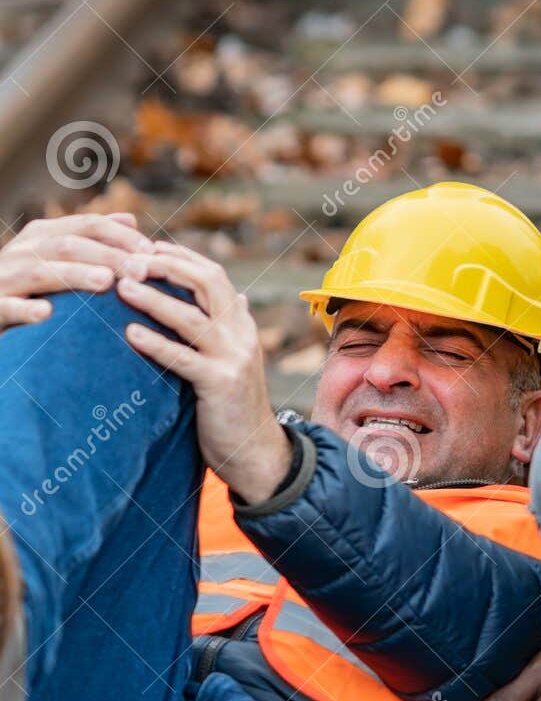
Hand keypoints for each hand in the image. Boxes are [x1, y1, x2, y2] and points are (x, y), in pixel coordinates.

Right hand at [0, 212, 151, 328]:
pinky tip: (45, 314)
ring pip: (42, 272)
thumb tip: (131, 219)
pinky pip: (8, 307)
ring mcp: (4, 278)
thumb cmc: (27, 285)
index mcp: (42, 235)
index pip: (88, 225)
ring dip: (75, 275)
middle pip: (69, 245)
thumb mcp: (56, 255)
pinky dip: (25, 309)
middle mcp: (23, 251)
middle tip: (141, 271)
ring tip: (106, 282)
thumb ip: (91, 237)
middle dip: (108, 256)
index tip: (152, 251)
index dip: (121, 235)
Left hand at [116, 241, 291, 503]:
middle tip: (130, 261)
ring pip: (191, 317)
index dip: (179, 257)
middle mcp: (241, 333)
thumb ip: (234, 327)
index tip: (145, 248)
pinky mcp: (221, 383)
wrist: (257, 452)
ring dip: (154, 298)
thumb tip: (240, 296)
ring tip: (122, 287)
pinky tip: (130, 334)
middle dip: (166, 266)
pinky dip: (156, 344)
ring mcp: (234, 357)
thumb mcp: (238, 358)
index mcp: (242, 322)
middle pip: (206, 282)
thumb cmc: (237, 404)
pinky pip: (183, 358)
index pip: (212, 274)